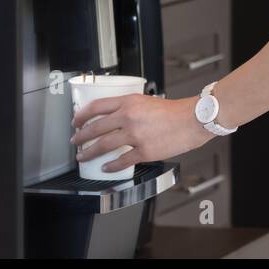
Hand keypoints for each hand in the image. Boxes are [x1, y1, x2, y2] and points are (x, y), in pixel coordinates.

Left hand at [70, 94, 210, 171]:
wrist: (193, 120)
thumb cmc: (174, 111)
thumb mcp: (147, 101)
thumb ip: (130, 108)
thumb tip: (115, 118)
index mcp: (129, 102)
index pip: (97, 106)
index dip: (82, 115)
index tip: (76, 120)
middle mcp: (129, 117)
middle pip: (96, 128)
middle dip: (81, 136)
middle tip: (75, 141)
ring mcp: (136, 135)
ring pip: (104, 145)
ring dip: (90, 152)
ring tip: (83, 156)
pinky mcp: (144, 151)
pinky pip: (122, 160)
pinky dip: (111, 165)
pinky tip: (106, 167)